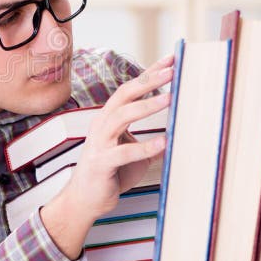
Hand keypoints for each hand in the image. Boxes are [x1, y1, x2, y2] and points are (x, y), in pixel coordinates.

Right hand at [40, 54, 173, 258]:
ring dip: (147, 106)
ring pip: (122, 116)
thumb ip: (149, 139)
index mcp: (109, 117)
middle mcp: (102, 124)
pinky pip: (124, 153)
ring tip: (169, 99)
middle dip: (149, 81)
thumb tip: (177, 132)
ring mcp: (99, 142)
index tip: (171, 59)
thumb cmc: (110, 173)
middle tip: (172, 70)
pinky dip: (144, 147)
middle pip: (125, 95)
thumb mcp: (132, 151)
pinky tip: (163, 143)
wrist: (84, 200)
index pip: (131, 89)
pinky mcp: (101, 163)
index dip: (150, 73)